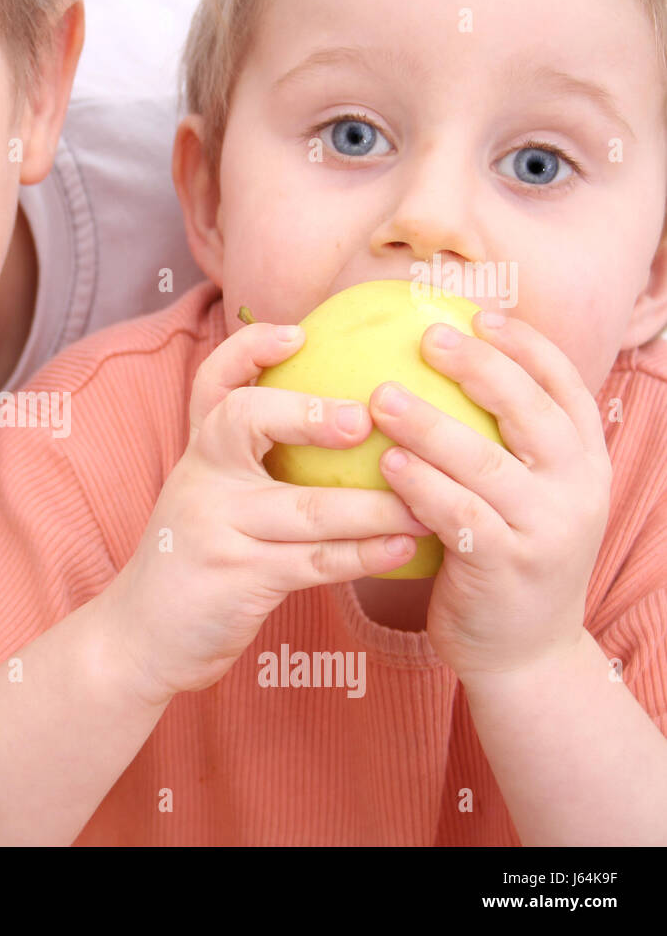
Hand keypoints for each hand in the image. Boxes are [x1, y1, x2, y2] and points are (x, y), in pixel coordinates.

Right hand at [106, 322, 432, 705]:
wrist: (139, 637)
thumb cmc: (193, 564)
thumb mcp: (206, 501)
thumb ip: (249, 465)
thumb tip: (339, 427)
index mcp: (199, 455)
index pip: (213, 384)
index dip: (250, 350)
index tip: (297, 334)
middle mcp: (201, 480)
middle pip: (243, 419)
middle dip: (307, 411)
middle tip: (368, 417)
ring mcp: (214, 528)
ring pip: (304, 507)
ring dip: (375, 505)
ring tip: (430, 500)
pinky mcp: (236, 578)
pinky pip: (313, 562)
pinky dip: (364, 555)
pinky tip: (405, 549)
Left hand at [368, 311, 609, 678]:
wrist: (523, 652)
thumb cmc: (505, 557)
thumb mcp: (526, 497)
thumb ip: (503, 443)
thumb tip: (443, 370)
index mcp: (585, 463)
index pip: (565, 387)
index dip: (527, 345)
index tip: (480, 313)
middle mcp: (577, 491)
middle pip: (531, 412)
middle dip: (481, 367)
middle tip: (427, 337)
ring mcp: (547, 530)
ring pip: (488, 462)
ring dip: (432, 425)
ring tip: (382, 398)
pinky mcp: (506, 567)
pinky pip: (458, 516)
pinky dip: (422, 486)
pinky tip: (386, 464)